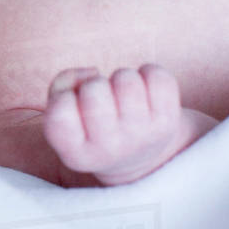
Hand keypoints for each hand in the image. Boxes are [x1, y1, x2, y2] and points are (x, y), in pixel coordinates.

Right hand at [43, 64, 185, 184]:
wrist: (140, 157)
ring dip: (121, 78)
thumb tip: (92, 71)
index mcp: (76, 155)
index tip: (74, 105)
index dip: (64, 97)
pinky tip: (145, 91)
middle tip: (102, 99)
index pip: (60, 112)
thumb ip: (61, 86)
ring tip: (123, 96)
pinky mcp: (167, 123)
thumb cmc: (92, 125)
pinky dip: (148, 73)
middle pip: (94, 89)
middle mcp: (109, 150)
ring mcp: (141, 137)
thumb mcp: (64, 116)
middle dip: (94, 84)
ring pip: (126, 79)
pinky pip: (156, 76)